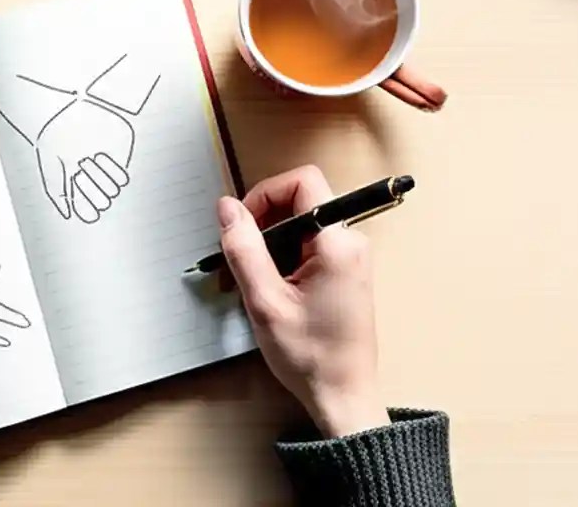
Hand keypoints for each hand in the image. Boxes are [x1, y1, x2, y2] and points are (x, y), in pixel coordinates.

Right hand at [34, 99, 132, 222]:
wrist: (74, 108)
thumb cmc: (56, 134)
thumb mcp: (49, 164)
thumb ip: (56, 191)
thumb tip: (68, 214)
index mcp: (75, 186)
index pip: (87, 212)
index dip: (86, 209)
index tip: (83, 202)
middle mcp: (93, 181)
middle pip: (101, 203)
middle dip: (91, 189)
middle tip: (80, 170)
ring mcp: (108, 170)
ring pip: (113, 193)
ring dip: (101, 177)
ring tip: (90, 158)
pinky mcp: (120, 159)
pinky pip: (123, 180)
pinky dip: (113, 170)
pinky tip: (103, 156)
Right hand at [217, 166, 389, 437]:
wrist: (343, 396)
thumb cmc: (311, 356)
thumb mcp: (265, 301)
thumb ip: (244, 249)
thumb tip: (226, 208)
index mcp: (338, 244)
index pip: (303, 181)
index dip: (265, 193)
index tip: (243, 224)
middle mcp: (351, 242)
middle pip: (300, 200)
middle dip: (262, 222)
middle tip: (239, 257)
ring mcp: (350, 257)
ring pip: (300, 223)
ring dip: (269, 243)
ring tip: (249, 279)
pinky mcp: (344, 271)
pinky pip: (308, 245)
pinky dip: (282, 257)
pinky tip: (267, 287)